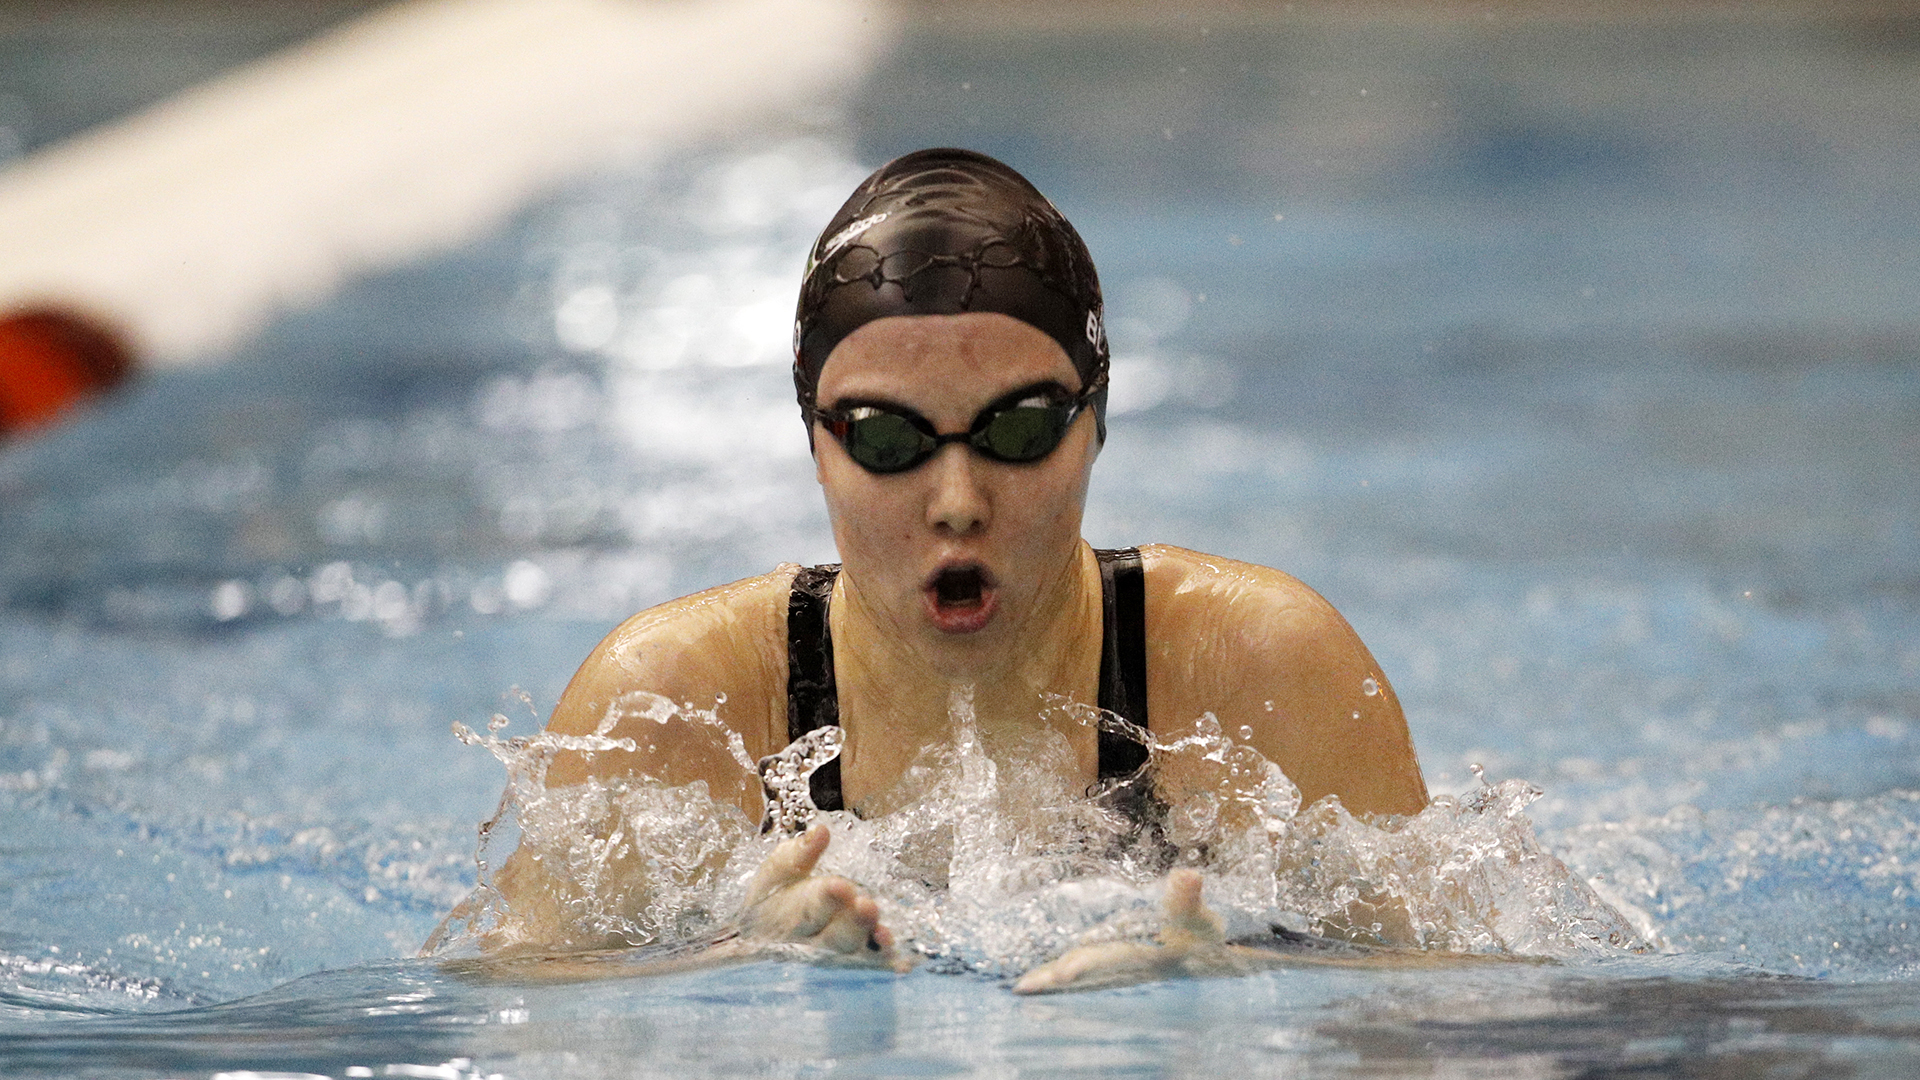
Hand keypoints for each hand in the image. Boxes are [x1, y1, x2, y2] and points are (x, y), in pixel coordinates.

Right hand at [739, 824, 908, 970]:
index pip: (809, 908)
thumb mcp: (779, 869)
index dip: (826, 898)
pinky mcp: (852, 958)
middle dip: (853, 922)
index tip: (840, 885)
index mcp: (790, 916)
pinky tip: (904, 965)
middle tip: (867, 905)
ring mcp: (833, 953)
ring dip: (871, 943)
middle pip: (834, 937)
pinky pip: (870, 962)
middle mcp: (811, 941)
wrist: (764, 936)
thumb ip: (799, 853)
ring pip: (853, 951)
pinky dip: (885, 963)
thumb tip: (820, 831)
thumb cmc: (775, 894)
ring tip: (886, 935)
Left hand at [1012, 869, 1225, 993]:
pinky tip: (1028, 983)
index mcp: (1141, 956)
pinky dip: (1053, 979)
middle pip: (1081, 974)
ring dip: (1048, 982)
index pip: (1109, 959)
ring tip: (1017, 989)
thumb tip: (1188, 874)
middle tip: (1022, 987)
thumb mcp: (1196, 916)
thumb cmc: (1196, 933)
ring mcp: (1113, 970)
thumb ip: (1188, 898)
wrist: (1201, 957)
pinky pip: (1076, 975)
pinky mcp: (1106, 967)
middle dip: (1054, 978)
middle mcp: (1122, 967)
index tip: (1063, 972)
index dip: (1086, 965)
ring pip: (1074, 977)